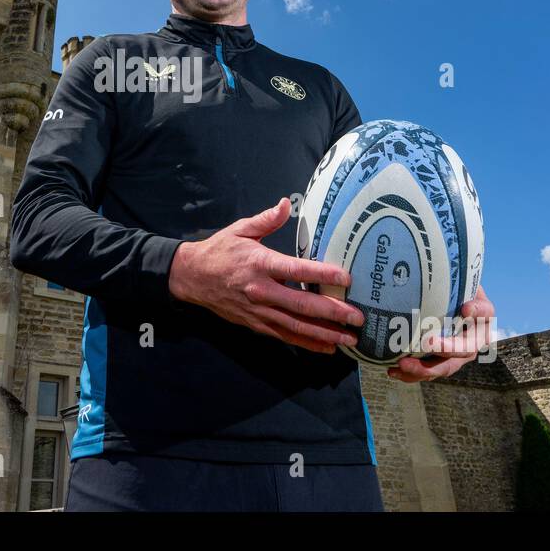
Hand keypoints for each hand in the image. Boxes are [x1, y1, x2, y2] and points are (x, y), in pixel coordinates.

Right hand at [168, 197, 363, 353]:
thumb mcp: (240, 230)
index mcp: (261, 263)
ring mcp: (259, 311)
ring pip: (296, 326)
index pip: (297, 270)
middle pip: (302, 304)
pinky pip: (285, 336)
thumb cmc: (219, 251)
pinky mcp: (256, 324)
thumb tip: (286, 203)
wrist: (191, 278)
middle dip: (332, 312)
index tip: (346, 278)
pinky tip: (327, 347)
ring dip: (325, 334)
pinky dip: (307, 343)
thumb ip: (266, 219)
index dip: (323, 274)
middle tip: (358, 317)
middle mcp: (261, 291)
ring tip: (349, 337)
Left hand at [387, 283, 494, 381]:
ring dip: (422, 369)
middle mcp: (472, 342)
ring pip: (443, 367)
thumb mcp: (460, 285)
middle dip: (444, 349)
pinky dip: (410, 374)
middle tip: (427, 343)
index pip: (484, 314)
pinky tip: (393, 371)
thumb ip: (462, 289)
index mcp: (482, 319)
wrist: (445, 306)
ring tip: (401, 364)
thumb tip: (465, 307)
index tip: (464, 309)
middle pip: (463, 351)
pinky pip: (427, 372)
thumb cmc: (452, 293)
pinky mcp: (438, 363)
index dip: (477, 312)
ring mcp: (456, 356)